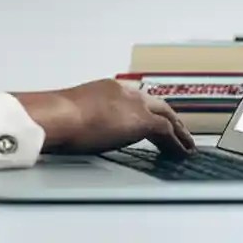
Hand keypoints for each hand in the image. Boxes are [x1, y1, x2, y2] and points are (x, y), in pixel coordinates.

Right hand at [12, 79, 196, 156]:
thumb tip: (76, 130)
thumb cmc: (56, 117)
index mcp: (107, 89)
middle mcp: (125, 92)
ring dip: (178, 131)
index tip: (152, 119)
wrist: (58, 115)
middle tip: (179, 130)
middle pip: (156, 104)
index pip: (135, 99)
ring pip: (166, 116)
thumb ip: (83, 119)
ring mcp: (135, 104)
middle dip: (170, 117)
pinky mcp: (143, 121)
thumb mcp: (72, 114)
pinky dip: (177, 143)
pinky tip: (181, 153)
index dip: (147, 110)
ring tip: (186, 145)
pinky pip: (167, 133)